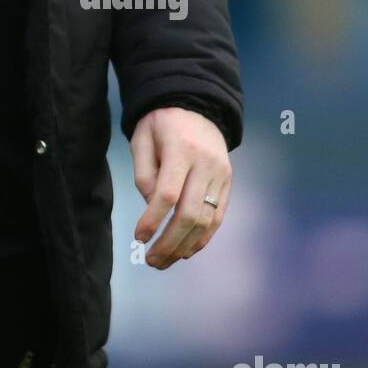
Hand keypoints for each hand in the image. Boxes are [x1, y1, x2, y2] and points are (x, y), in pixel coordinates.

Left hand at [131, 106, 231, 269]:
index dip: (153, 219)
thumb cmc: (162, 123)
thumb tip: (151, 208)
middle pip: (190, 212)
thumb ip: (144, 172)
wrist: (197, 106)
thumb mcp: (142, 138)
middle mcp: (206, 164)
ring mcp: (221, 175)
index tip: (139, 237)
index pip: (168, 192)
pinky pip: (218, 217)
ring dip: (185, 246)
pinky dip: (203, 238)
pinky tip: (186, 251)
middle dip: (170, 242)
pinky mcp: (229, 183)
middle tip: (151, 260)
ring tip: (165, 261)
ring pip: (207, 220)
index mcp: (181, 149)